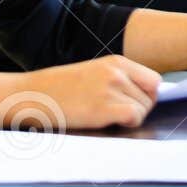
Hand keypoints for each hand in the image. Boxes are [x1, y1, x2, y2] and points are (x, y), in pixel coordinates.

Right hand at [17, 55, 161, 130]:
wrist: (32, 94)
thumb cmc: (61, 89)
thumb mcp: (94, 73)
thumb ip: (119, 79)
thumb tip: (145, 96)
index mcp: (117, 62)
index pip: (154, 80)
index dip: (147, 96)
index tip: (133, 104)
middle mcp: (117, 72)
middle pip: (151, 96)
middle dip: (140, 109)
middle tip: (118, 115)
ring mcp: (111, 88)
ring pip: (144, 109)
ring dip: (131, 118)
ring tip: (108, 118)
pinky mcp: (103, 107)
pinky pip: (134, 117)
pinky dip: (127, 124)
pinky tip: (109, 123)